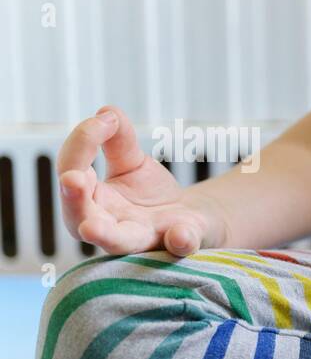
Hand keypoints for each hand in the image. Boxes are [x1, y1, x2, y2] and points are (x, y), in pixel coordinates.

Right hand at [57, 106, 227, 255]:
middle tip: (72, 180)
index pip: (71, 170)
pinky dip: (180, 240)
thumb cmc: (150, 194)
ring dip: (104, 235)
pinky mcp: (177, 244)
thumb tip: (107, 113)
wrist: (191, 217)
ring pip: (118, 242)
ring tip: (91, 228)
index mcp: (91, 199)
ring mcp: (143, 239)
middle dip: (73, 200)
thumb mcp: (133, 162)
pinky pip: (178, 245)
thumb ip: (118, 139)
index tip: (105, 121)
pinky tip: (180, 235)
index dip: (82, 143)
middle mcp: (108, 224)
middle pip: (78, 217)